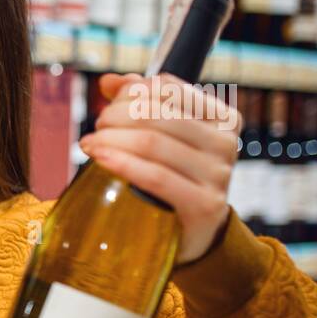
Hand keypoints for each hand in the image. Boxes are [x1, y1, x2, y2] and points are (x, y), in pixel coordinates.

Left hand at [79, 72, 238, 263]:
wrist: (193, 236)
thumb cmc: (174, 180)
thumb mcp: (162, 139)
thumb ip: (140, 104)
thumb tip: (110, 81)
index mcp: (222, 117)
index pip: (169, 88)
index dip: (130, 91)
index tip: (107, 104)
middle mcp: (226, 143)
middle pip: (156, 114)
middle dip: (116, 116)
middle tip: (96, 129)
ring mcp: (219, 175)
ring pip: (153, 143)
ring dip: (111, 138)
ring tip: (89, 144)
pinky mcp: (205, 205)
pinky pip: (156, 176)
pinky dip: (122, 163)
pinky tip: (99, 158)